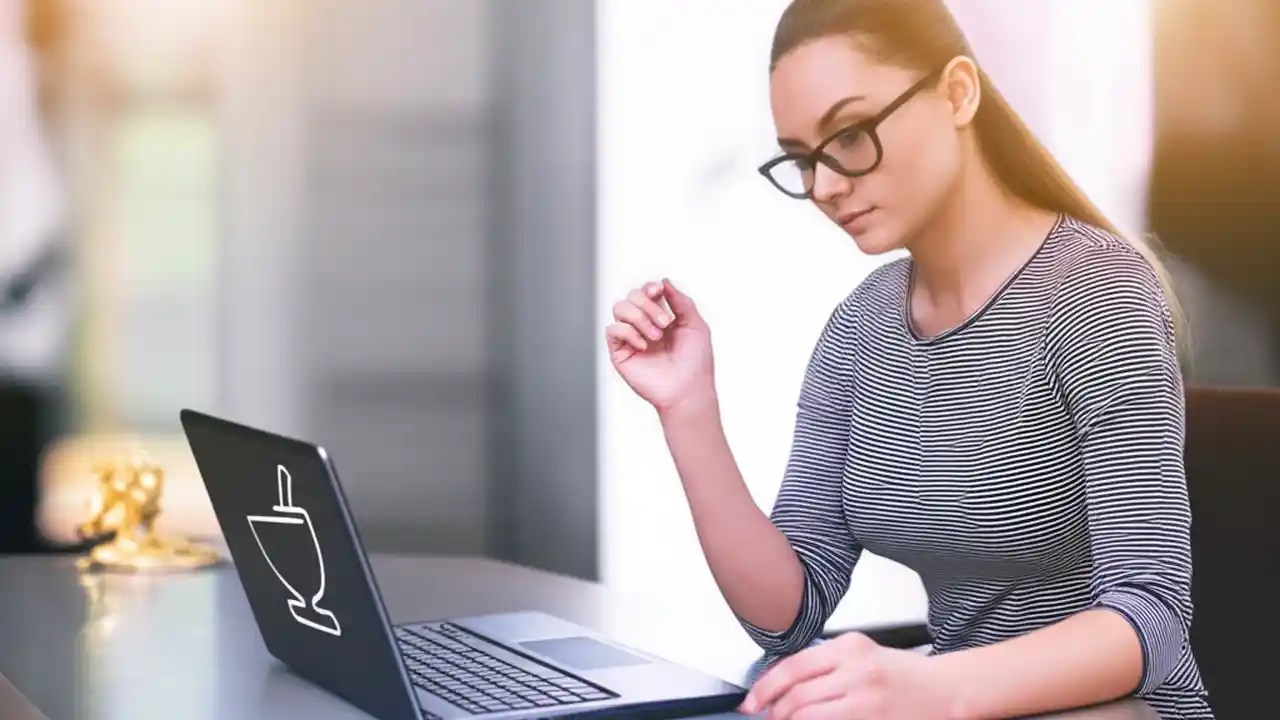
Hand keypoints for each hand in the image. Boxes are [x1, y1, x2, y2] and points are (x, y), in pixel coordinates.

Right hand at [605, 278, 715, 415]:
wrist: (687, 389)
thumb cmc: (695, 361)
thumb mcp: (695, 324)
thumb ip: (680, 301)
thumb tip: (663, 281)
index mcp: (660, 316)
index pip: (646, 292)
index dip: (649, 287)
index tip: (658, 292)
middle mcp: (643, 325)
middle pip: (632, 296)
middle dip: (648, 305)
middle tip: (665, 324)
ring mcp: (630, 338)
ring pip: (619, 308)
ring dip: (639, 317)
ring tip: (656, 336)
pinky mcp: (619, 352)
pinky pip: (612, 329)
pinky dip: (628, 332)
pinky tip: (644, 346)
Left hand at [739, 633, 957, 719]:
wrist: (945, 690)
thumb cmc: (903, 672)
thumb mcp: (862, 652)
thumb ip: (825, 662)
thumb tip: (782, 681)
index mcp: (850, 647)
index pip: (793, 666)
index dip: (765, 687)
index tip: (752, 700)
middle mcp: (857, 671)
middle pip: (797, 695)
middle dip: (774, 709)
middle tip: (767, 714)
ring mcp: (866, 700)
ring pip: (808, 716)